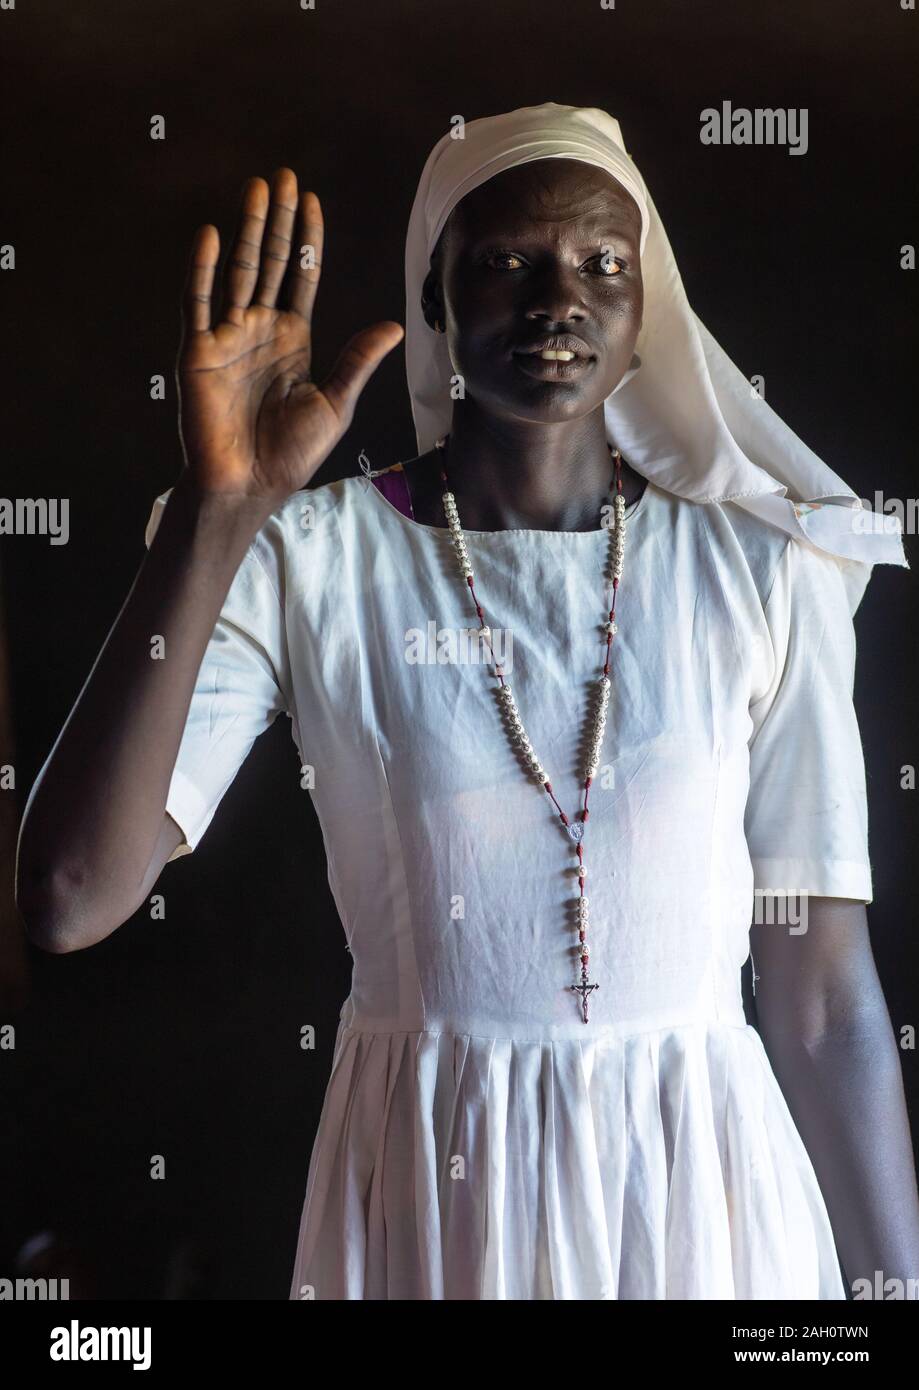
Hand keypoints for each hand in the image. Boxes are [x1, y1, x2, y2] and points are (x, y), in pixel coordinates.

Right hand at [175, 168, 402, 503]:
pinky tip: (213, 235)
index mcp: (292, 340)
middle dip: (279, 220)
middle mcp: (259, 330)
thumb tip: (394, 326)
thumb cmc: (290, 453)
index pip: (301, 277)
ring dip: (249, 229)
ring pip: (241, 271)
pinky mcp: (198, 351)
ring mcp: (227, 337)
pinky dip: (204, 269)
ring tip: (258, 188)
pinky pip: (199, 302)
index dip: (307, 240)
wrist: (248, 485)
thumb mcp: (335, 404)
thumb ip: (357, 361)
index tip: (312, 201)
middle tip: (285, 176)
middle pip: (271, 263)